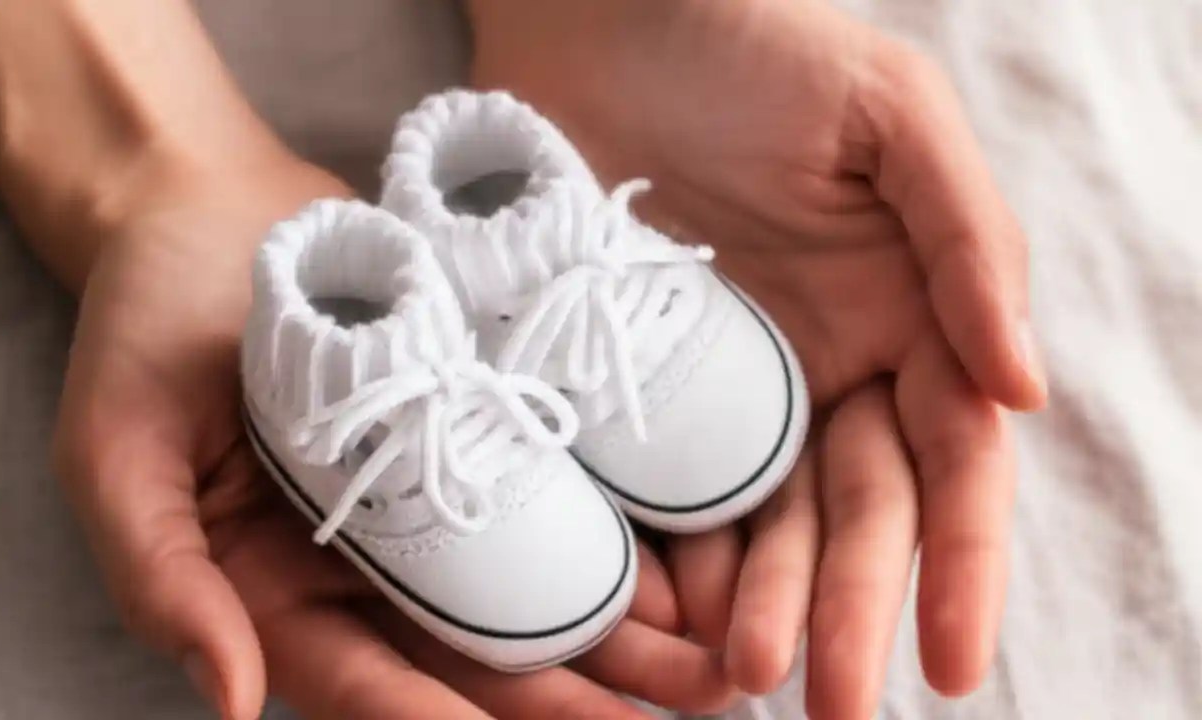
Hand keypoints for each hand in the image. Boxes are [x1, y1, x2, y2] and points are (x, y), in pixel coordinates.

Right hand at [51, 154, 734, 718]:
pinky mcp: (475, 433)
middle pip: (469, 660)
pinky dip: (613, 547)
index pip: (365, 683)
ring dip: (614, 643)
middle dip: (567, 703)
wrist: (214, 205)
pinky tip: (685, 579)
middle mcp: (362, 565)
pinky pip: (548, 503)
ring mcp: (427, 501)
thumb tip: (230, 703)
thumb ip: (160, 578)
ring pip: (526, 597)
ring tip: (707, 673)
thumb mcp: (116, 448)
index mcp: (273, 591)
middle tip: (674, 714)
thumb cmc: (143, 320)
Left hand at [469, 0, 1046, 715]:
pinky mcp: (636, 382)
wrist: (606, 14)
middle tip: (830, 704)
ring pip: (762, 521)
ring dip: (762, 605)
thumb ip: (970, 244)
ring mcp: (727, 387)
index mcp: (907, 320)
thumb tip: (1026, 392)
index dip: (957, 561)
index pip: (951, 462)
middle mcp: (825, 369)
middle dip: (851, 610)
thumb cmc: (760, 45)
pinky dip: (670, 552)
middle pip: (855, 514)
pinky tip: (664, 614)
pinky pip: (662, 485)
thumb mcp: (894, 118)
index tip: (948, 659)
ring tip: (740, 681)